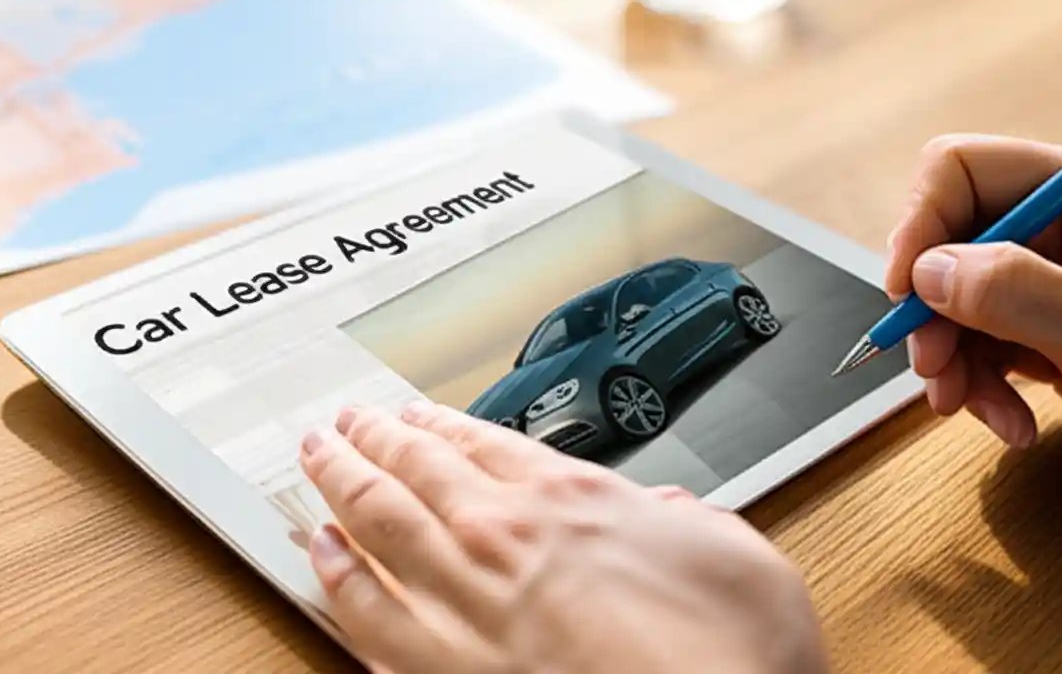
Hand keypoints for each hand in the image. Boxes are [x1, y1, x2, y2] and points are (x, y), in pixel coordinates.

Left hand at [298, 403, 827, 673]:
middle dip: (373, 438)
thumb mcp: (746, 563)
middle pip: (417, 468)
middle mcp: (507, 540)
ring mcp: (465, 605)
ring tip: (316, 458)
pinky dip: (337, 576)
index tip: (413, 414)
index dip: (439, 423)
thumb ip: (697, 525)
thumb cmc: (728, 661)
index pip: (484, 445)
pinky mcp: (442, 673)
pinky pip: (365, 613)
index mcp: (575, 503)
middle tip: (344, 421)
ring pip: (378, 522)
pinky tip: (323, 554)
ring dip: (340, 483)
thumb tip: (672, 514)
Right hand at [886, 134, 1061, 477]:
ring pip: (954, 302)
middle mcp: (1060, 227)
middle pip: (947, 243)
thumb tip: (925, 273)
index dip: (920, 223)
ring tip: (967, 408)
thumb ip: (1012, 292)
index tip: (903, 290)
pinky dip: (980, 386)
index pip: (960, 171)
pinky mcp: (1046, 332)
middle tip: (931, 369)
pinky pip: (980, 345)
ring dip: (950, 359)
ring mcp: (1051, 282)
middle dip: (931, 311)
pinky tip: (1009, 422)